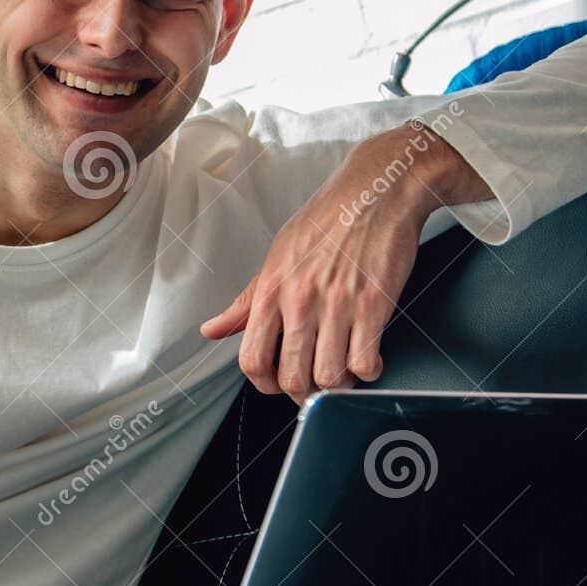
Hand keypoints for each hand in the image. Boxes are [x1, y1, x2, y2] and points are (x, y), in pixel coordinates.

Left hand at [199, 123, 480, 405]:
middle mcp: (300, 300)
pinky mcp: (373, 305)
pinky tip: (367, 359)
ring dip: (337, 386)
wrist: (375, 191)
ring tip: (342, 374)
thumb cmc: (326, 222)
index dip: (264, 384)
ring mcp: (337, 304)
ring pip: (329, 377)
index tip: (277, 384)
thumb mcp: (276, 257)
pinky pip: (365, 361)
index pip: (252, 360)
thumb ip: (246, 302)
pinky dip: (367, 372)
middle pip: (292, 378)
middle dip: (303, 394)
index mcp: (271, 291)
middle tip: (314, 387)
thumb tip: (212, 330)